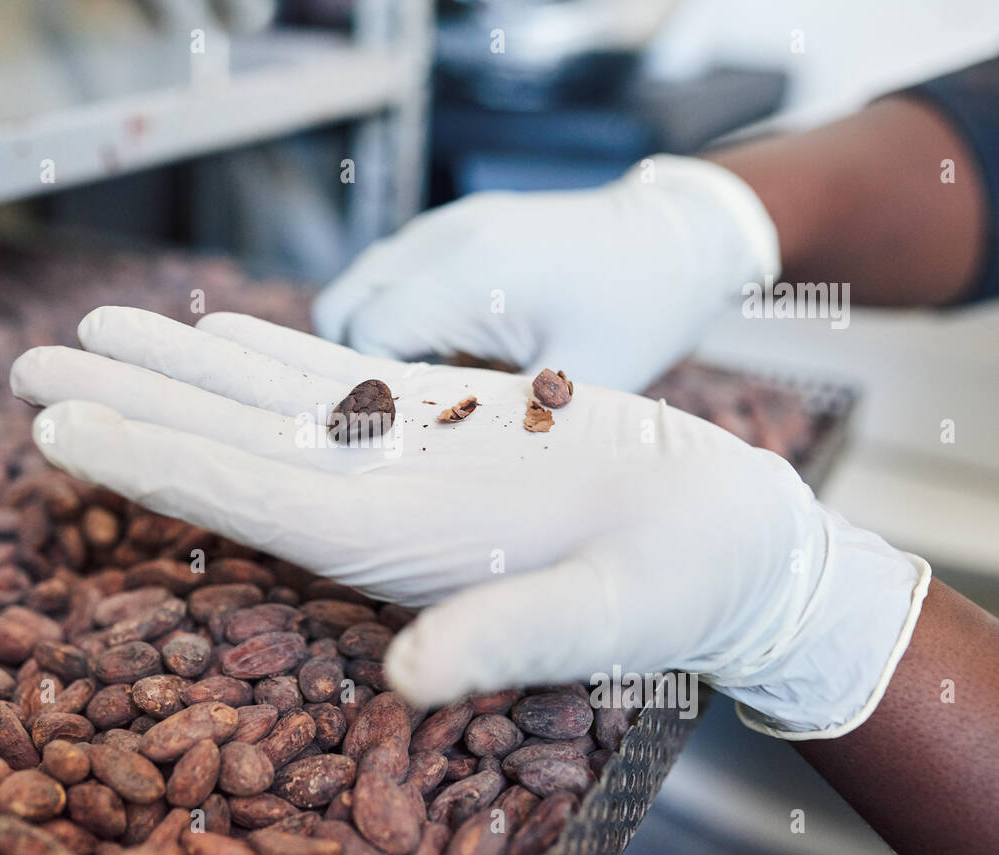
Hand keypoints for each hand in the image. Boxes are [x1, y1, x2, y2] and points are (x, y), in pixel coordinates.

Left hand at [10, 307, 928, 738]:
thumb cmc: (673, 588)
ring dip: (174, 365)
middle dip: (122, 402)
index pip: (241, 499)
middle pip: (220, 444)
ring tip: (95, 328)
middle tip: (26, 363)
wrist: (722, 546)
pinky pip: (332, 379)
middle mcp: (373, 505)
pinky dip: (267, 350)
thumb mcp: (601, 619)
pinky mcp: (438, 424)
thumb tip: (411, 681)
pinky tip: (213, 331)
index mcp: (393, 549)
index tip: (54, 424)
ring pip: (260, 402)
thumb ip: (504, 640)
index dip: (145, 460)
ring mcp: (398, 460)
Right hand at [313, 155, 780, 391]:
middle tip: (408, 413)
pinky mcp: (460, 223)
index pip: (362, 336)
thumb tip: (444, 461)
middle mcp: (442, 238)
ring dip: (376, 337)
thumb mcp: (581, 382)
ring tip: (435, 381)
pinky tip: (455, 349)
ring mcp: (448, 223)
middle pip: (340, 307)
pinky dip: (401, 313)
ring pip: (361, 286)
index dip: (375, 391)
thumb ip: (506, 418)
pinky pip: (396, 272)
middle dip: (357, 364)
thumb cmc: (640, 311)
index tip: (409, 431)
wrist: (682, 235)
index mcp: (466, 275)